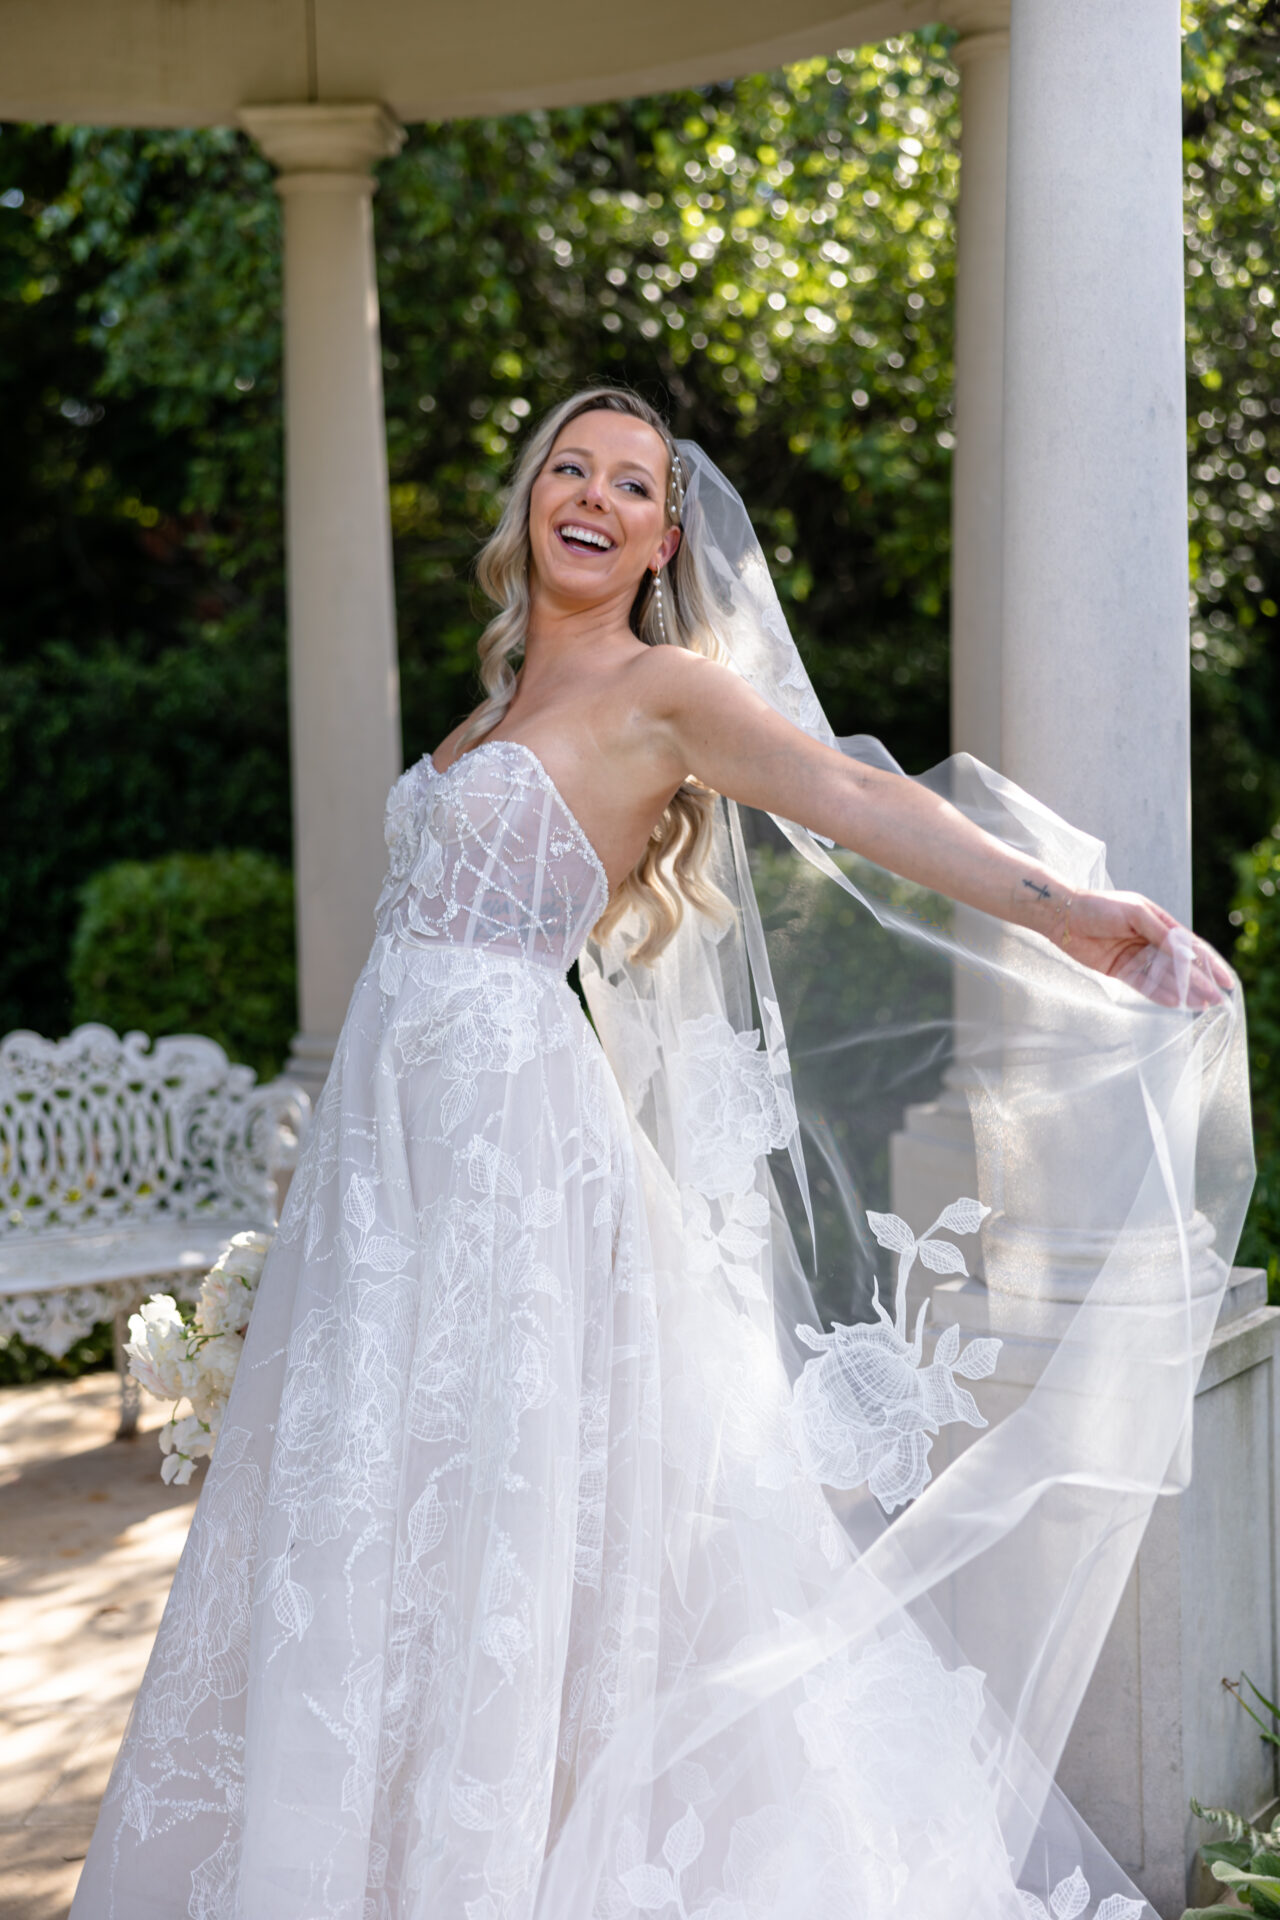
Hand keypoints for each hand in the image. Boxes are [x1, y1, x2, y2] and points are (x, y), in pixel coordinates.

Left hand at [1056, 890, 1234, 1009]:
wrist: (1063, 915)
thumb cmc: (1099, 906)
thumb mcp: (1135, 913)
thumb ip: (1160, 934)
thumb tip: (1186, 952)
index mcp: (1159, 922)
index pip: (1190, 945)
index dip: (1209, 962)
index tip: (1225, 980)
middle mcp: (1150, 940)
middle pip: (1180, 965)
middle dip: (1199, 982)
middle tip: (1215, 999)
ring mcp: (1136, 956)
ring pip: (1164, 977)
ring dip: (1182, 991)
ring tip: (1200, 1005)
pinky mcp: (1120, 970)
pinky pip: (1144, 984)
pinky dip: (1159, 993)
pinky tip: (1175, 1003)